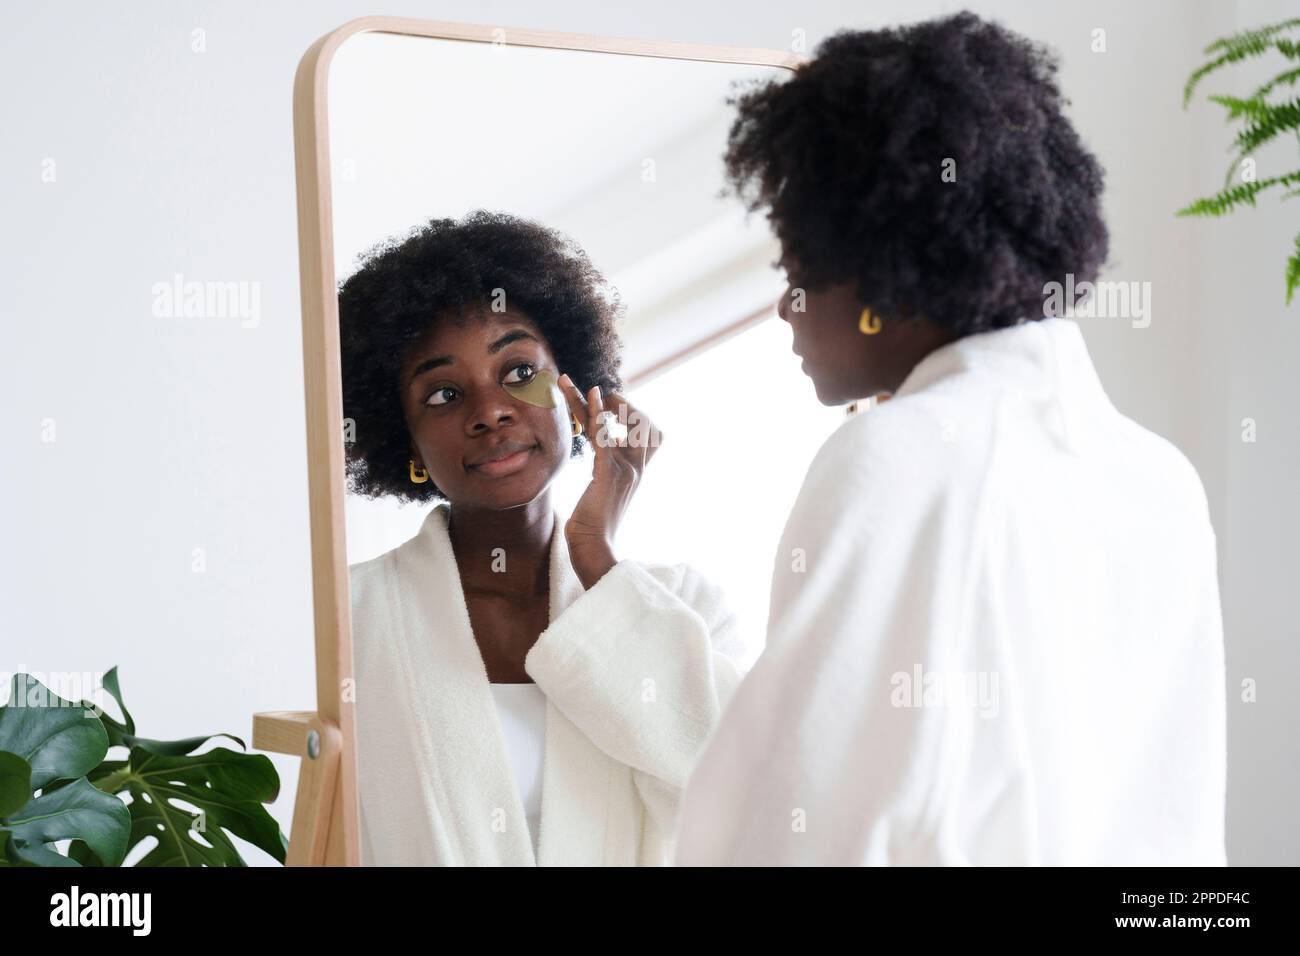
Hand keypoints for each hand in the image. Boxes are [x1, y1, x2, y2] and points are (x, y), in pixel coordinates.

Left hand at [558, 373, 663, 587]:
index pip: (643, 431)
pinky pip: (607, 435)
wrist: (593, 548)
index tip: (600, 404)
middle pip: (640, 422)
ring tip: (584, 389)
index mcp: (636, 470)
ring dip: (599, 401)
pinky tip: (591, 395)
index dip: (627, 414)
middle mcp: (636, 466)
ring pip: (621, 424)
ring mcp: (626, 468)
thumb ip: (604, 466)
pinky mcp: (610, 472)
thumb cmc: (592, 525)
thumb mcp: (602, 488)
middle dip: (620, 403)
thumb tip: (597, 450)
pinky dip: (598, 413)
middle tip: (595, 395)